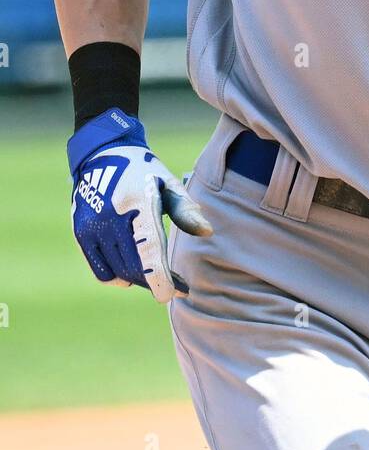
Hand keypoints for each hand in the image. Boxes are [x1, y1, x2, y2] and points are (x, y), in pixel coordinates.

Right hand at [68, 109, 212, 302]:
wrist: (103, 155)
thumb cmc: (145, 173)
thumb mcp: (169, 184)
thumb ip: (186, 209)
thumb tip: (207, 232)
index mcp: (139, 202)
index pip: (150, 250)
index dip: (162, 278)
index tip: (175, 294)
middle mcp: (112, 216)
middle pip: (136, 266)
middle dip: (158, 281)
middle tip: (178, 285)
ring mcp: (92, 226)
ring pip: (120, 271)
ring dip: (140, 281)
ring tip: (158, 277)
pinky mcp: (81, 233)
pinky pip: (101, 271)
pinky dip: (117, 278)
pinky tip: (131, 275)